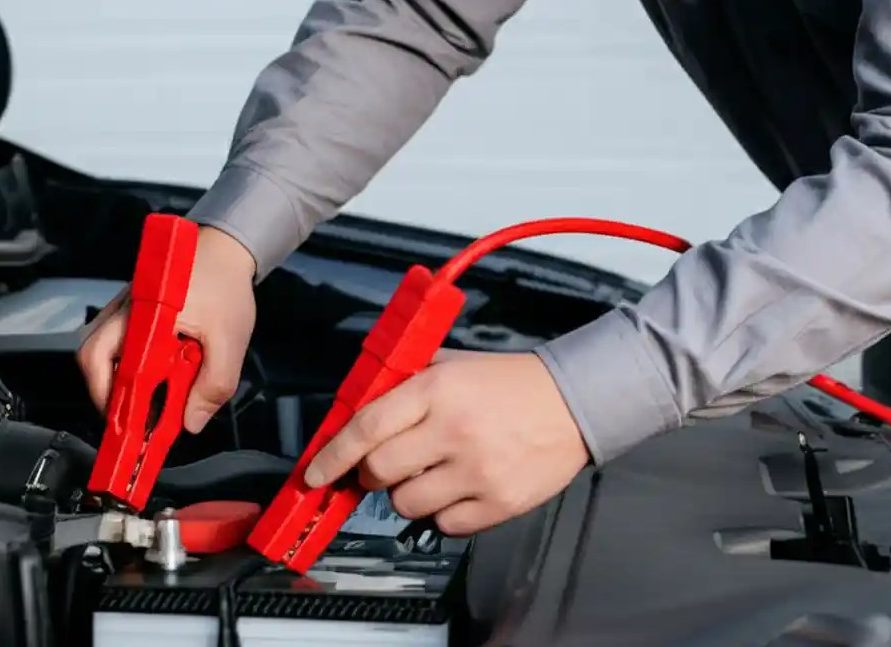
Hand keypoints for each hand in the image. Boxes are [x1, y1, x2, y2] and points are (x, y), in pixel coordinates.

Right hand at [77, 225, 257, 432]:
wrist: (227, 248)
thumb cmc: (226, 287)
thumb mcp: (230, 341)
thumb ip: (214, 385)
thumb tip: (190, 423)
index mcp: (140, 313)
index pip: (101, 358)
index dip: (108, 397)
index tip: (127, 426)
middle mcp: (121, 310)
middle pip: (91, 357)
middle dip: (108, 393)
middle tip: (134, 419)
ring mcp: (123, 309)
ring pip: (102, 352)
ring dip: (120, 381)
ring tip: (146, 404)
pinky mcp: (131, 312)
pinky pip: (119, 345)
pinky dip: (131, 367)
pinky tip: (155, 380)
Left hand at [302, 350, 590, 535]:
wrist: (576, 402)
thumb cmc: (512, 383)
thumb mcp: (454, 366)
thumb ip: (406, 385)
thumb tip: (357, 411)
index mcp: (437, 390)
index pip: (366, 429)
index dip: (332, 456)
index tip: (315, 474)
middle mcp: (454, 431)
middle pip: (378, 472)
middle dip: (370, 474)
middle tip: (382, 468)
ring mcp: (478, 471)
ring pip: (407, 504)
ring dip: (408, 494)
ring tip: (432, 474)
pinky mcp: (500, 503)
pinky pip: (446, 525)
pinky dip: (443, 512)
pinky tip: (459, 488)